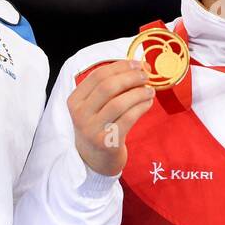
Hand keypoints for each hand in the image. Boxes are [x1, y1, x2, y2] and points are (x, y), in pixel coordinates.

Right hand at [68, 59, 155, 175]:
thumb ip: (110, 87)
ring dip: (139, 93)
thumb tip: (138, 66)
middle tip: (146, 76)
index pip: (98, 76)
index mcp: (75, 101)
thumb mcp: (94, 107)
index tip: (138, 64)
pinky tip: (148, 103)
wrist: (95, 161)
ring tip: (150, 91)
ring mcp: (92, 130)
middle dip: (131, 77)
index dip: (121, 66)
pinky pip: (128, 118)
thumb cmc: (98, 127)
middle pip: (108, 87)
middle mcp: (80, 115)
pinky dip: (141, 107)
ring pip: (119, 102)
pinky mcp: (107, 142)